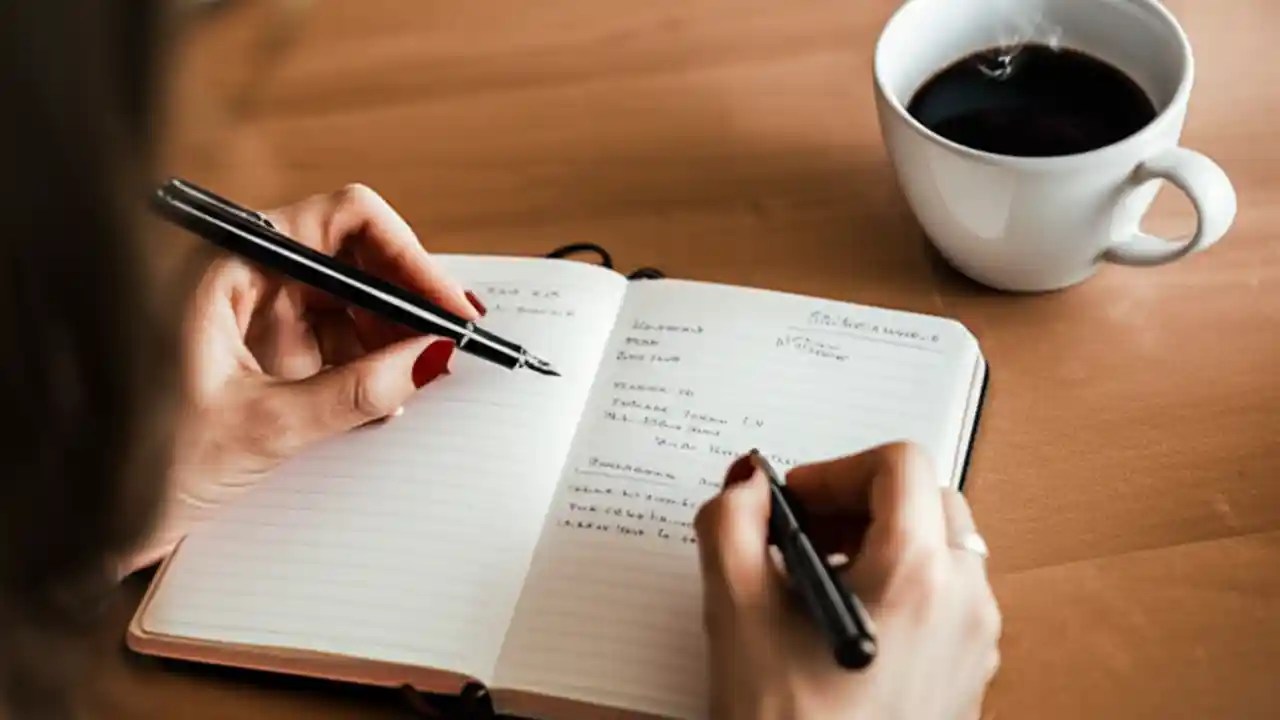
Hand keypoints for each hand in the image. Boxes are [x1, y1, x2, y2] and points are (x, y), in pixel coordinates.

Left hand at [126, 184, 482, 571]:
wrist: (93, 518)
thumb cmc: (137, 463)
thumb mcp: (261, 428)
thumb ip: (352, 394)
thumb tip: (425, 360)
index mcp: (229, 269)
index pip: (341, 221)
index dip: (405, 255)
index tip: (444, 302)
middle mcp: (247, 279)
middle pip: (355, 259)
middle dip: (405, 302)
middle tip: (447, 343)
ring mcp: (259, 316)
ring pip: (352, 302)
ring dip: (390, 340)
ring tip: (410, 382)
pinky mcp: (269, 353)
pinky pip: (338, 342)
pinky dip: (369, 368)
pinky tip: (379, 400)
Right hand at [694, 443, 1000, 719]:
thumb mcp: (736, 615)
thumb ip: (731, 524)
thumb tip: (746, 485)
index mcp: (918, 575)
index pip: (898, 465)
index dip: (835, 468)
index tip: (793, 501)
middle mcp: (966, 602)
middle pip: (928, 501)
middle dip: (859, 504)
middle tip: (801, 536)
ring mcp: (977, 643)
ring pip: (942, 550)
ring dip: (879, 544)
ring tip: (815, 586)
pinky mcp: (970, 676)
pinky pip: (947, 600)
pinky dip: (900, 588)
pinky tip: (842, 629)